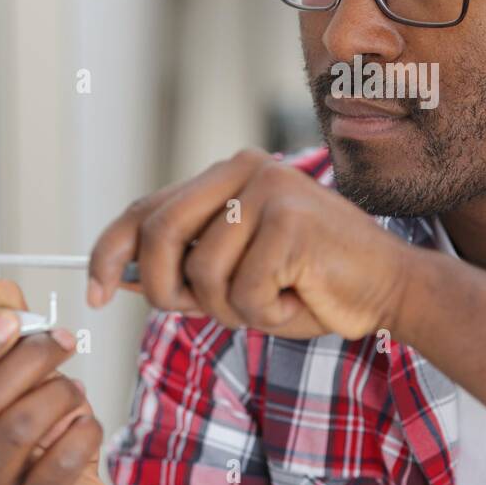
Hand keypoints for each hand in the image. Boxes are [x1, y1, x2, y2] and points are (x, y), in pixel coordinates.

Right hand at [0, 279, 114, 484]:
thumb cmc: (43, 445)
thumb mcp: (26, 384)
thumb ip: (14, 339)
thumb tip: (2, 293)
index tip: (12, 319)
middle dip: (32, 359)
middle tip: (62, 342)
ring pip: (19, 426)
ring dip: (58, 396)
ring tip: (75, 391)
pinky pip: (58, 463)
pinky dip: (83, 434)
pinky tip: (87, 425)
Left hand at [86, 148, 421, 339]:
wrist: (389, 287)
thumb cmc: (311, 283)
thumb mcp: (237, 272)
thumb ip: (188, 265)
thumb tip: (119, 278)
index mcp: (228, 174)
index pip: (145, 207)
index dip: (110, 251)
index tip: (96, 293)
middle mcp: (245, 169)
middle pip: (160, 233)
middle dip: (167, 289)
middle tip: (200, 311)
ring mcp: (270, 190)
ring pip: (202, 273)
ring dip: (233, 310)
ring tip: (274, 299)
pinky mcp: (291, 220)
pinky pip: (244, 291)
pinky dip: (266, 315)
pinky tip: (299, 298)